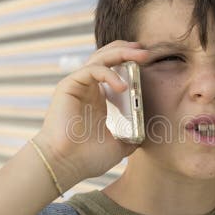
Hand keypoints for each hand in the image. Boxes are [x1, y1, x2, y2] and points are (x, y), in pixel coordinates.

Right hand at [32, 40, 150, 188]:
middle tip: (146, 51)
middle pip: (107, 57)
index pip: (113, 69)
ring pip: (100, 58)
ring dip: (121, 53)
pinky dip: (108, 74)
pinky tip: (122, 86)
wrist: (66, 165)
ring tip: (140, 56)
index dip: (129, 61)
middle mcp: (88, 89)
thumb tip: (144, 135)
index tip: (147, 60)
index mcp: (98, 99)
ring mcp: (78, 86)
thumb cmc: (87, 158)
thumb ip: (130, 137)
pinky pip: (91, 70)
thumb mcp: (118, 146)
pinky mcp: (69, 86)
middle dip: (127, 50)